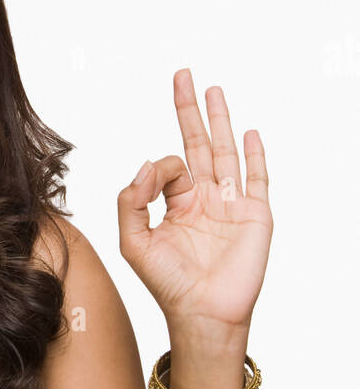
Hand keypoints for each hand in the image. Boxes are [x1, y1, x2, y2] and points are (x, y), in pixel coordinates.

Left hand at [117, 69, 272, 339]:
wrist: (202, 314)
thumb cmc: (167, 284)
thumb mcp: (134, 241)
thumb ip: (131, 200)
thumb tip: (147, 163)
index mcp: (177, 204)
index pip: (170, 166)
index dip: (160, 168)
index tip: (154, 184)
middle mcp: (205, 199)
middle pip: (198, 143)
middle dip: (190, 110)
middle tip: (183, 75)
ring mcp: (232, 205)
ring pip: (226, 153)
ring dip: (220, 120)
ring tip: (213, 89)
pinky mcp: (255, 215)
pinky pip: (257, 179)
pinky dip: (255, 155)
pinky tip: (250, 133)